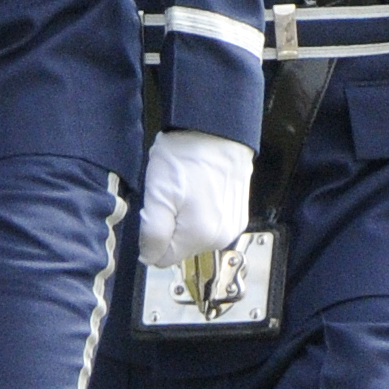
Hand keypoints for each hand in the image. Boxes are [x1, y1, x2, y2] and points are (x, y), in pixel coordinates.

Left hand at [138, 131, 255, 268]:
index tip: (157, 207)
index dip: (152, 232)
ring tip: (186, 188)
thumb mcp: (157, 195)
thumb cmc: (185, 157)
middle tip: (171, 194)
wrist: (217, 130)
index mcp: (200, 238)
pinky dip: (201, 210)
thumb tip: (150, 259)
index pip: (162, 258)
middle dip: (170, 225)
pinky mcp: (238, 214)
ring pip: (193, 235)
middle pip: (180, 247)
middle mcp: (221, 239)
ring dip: (185, 217)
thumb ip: (152, 235)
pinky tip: (200, 188)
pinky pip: (209, 224)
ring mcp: (233, 226)